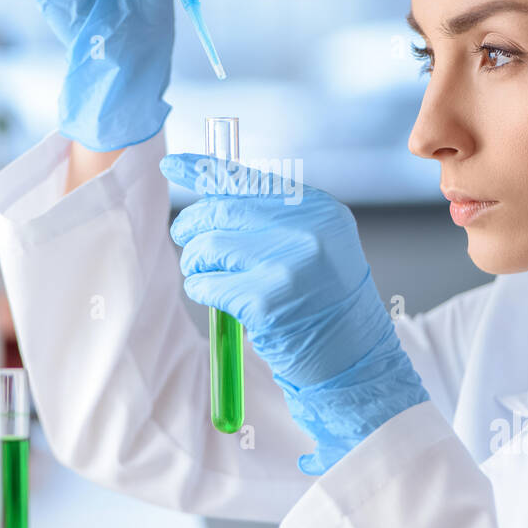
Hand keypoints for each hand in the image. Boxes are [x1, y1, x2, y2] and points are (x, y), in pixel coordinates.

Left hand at [160, 153, 429, 474]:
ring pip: (209, 245)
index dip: (203, 170)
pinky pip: (208, 284)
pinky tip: (214, 298)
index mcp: (319, 209)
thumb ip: (272, 217)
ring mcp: (287, 265)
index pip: (249, 179)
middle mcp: (307, 230)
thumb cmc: (328, 307)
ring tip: (207, 275)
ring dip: (196, 262)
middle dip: (192, 225)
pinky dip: (201, 289)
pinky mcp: (265, 301)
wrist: (356, 363)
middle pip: (221, 209)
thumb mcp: (315, 246)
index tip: (171, 165)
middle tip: (184, 239)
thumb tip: (211, 191)